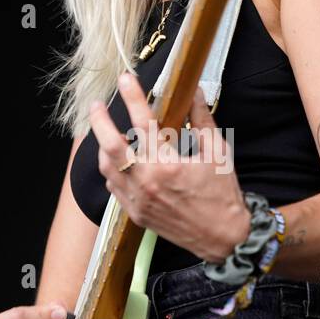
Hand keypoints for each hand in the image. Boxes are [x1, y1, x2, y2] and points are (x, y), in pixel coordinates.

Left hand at [89, 74, 251, 262]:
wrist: (224, 239)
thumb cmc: (223, 195)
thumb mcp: (217, 153)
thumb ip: (201, 120)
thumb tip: (194, 92)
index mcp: (168, 165)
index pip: (143, 122)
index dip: (133, 97)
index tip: (126, 79)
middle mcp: (148, 183)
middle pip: (111, 146)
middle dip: (99, 122)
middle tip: (96, 105)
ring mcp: (138, 200)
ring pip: (107, 168)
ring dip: (103, 146)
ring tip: (104, 131)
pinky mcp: (136, 214)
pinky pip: (114, 187)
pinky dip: (112, 171)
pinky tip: (118, 161)